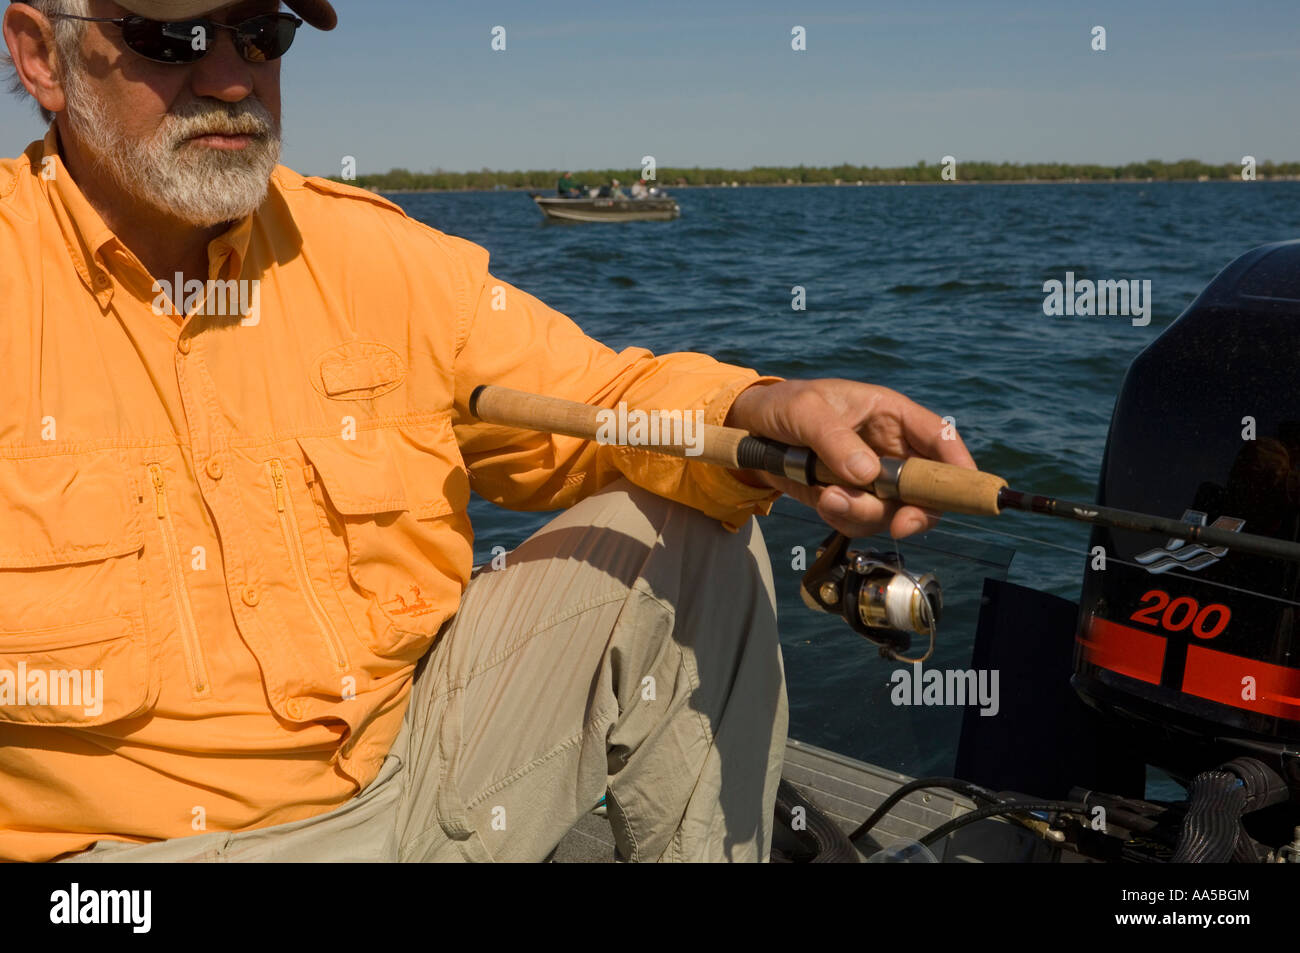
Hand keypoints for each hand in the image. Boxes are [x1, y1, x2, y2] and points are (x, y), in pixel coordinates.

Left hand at [723, 378, 977, 538]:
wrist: (747, 432)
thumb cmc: (781, 406)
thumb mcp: (804, 412)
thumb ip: (834, 440)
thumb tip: (867, 476)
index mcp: (891, 414)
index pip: (939, 438)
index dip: (959, 466)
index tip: (965, 493)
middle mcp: (890, 448)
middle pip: (928, 489)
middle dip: (916, 510)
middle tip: (899, 524)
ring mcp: (872, 478)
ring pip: (893, 512)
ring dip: (864, 513)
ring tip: (826, 496)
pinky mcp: (851, 498)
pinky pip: (862, 522)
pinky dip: (843, 519)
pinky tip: (819, 499)